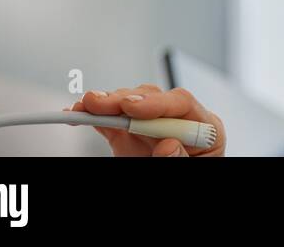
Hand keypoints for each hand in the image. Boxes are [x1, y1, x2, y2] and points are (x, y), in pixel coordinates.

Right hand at [66, 84, 225, 156]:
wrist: (177, 184)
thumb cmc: (191, 168)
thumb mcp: (191, 170)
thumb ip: (181, 159)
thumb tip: (169, 144)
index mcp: (205, 127)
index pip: (182, 102)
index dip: (154, 101)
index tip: (131, 107)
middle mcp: (178, 120)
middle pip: (151, 98)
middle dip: (120, 99)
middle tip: (96, 103)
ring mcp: (153, 126)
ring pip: (129, 104)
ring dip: (104, 104)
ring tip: (83, 107)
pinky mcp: (132, 135)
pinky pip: (113, 122)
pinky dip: (95, 118)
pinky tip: (79, 113)